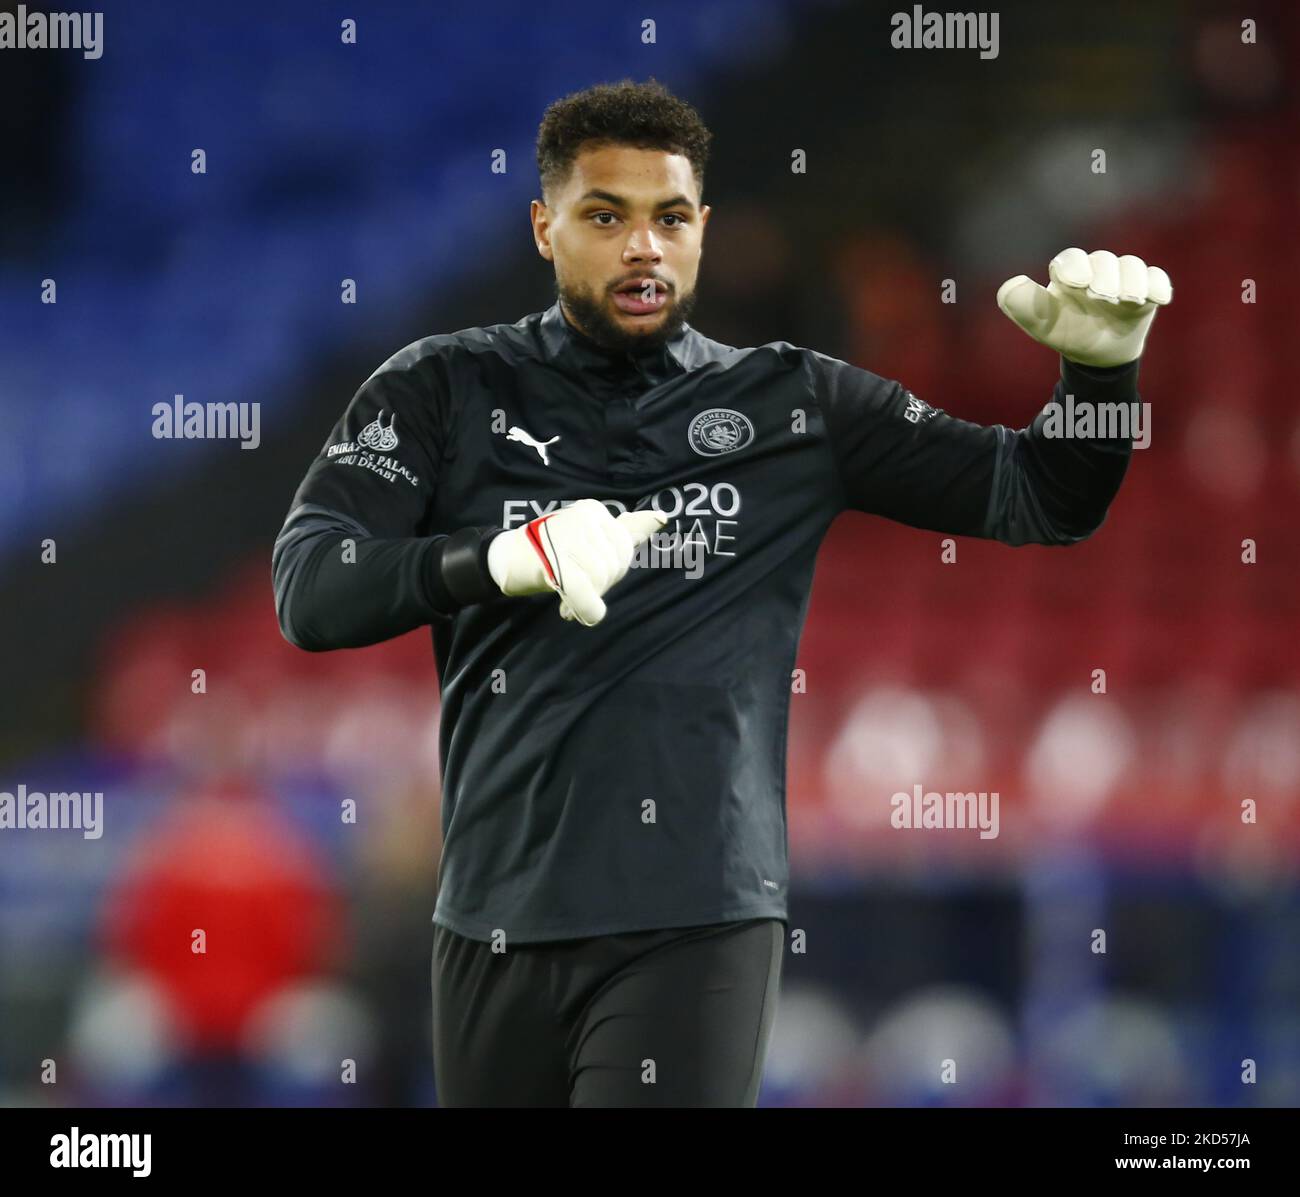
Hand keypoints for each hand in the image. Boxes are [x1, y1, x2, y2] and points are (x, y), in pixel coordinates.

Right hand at [486, 498, 667, 626]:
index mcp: (595, 511)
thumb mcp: (592, 537)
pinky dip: (584, 608)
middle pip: (616, 565)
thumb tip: (663, 518)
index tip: (590, 571)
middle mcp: (584, 517)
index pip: (625, 548)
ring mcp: (568, 535)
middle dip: (600, 584)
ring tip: (566, 595)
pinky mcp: (555, 559)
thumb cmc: (551, 552)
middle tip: (577, 585)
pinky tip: (572, 611)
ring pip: (600, 579)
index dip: (611, 569)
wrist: (505, 560)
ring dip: (586, 597)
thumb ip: (628, 529)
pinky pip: (583, 591)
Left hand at [997, 247, 1171, 367]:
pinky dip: (1157, 286)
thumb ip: (1022, 305)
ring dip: (1130, 281)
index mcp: (1068, 273)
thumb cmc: (1065, 332)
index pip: (1070, 259)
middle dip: (1104, 276)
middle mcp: (1096, 270)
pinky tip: (1157, 299)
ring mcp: (1123, 278)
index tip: (1076, 283)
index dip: (1074, 266)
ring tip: (1128, 299)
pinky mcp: (1147, 288)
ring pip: (1130, 266)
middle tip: (1103, 296)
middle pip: (1103, 260)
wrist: (1096, 354)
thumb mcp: (1039, 324)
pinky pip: (1156, 279)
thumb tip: (1011, 284)